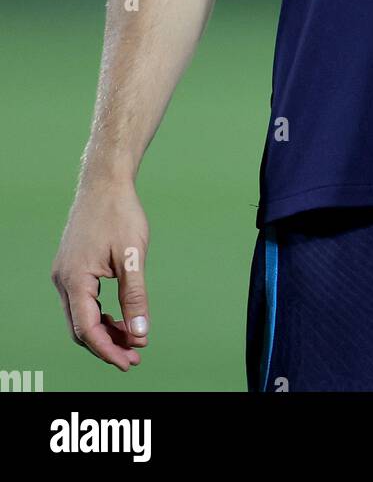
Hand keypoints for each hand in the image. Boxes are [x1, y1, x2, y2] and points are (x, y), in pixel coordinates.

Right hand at [51, 180, 149, 370]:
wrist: (104, 181)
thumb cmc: (120, 214)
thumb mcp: (133, 257)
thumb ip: (135, 297)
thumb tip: (140, 334)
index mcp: (75, 279)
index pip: (87, 330)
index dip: (108, 350)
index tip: (130, 361)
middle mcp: (63, 280)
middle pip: (80, 328)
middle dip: (107, 345)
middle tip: (135, 356)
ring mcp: (64, 274)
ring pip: (80, 316)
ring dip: (104, 331)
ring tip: (132, 340)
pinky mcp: (71, 267)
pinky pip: (81, 301)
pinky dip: (99, 314)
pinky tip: (119, 317)